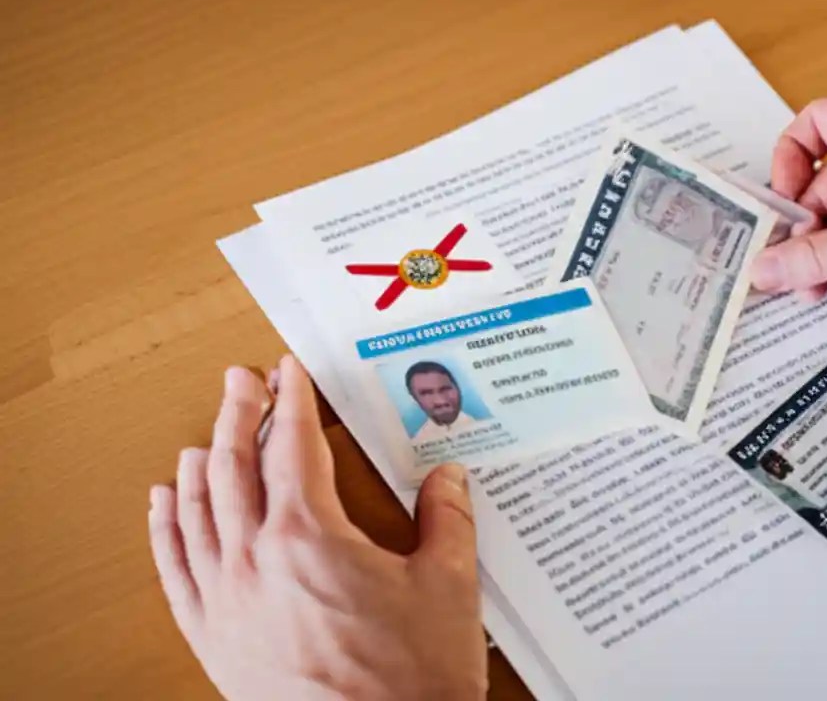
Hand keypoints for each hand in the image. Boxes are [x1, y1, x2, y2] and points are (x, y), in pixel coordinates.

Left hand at [147, 356, 485, 699]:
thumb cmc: (411, 683)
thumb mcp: (449, 587)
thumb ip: (447, 521)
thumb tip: (447, 478)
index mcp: (309, 537)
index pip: (292, 447)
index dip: (291, 401)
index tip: (287, 372)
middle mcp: (254, 561)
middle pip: (233, 467)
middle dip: (237, 415)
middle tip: (240, 381)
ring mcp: (226, 602)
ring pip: (196, 511)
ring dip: (199, 463)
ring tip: (205, 435)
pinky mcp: (213, 639)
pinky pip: (174, 569)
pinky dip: (165, 529)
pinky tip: (162, 506)